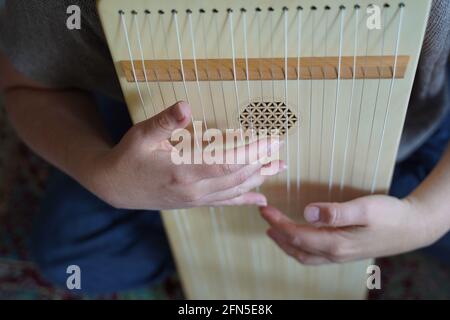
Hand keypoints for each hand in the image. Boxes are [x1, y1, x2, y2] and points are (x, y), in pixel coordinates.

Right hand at [85, 101, 284, 209]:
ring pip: (235, 190)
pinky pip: (225, 203)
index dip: (252, 151)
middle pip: (237, 176)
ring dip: (259, 178)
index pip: (227, 161)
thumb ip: (165, 121)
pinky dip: (245, 200)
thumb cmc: (128, 157)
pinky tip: (261, 200)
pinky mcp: (195, 202)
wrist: (115, 187)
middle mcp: (194, 189)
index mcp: (183, 170)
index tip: (271, 139)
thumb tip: (185, 105)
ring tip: (280, 167)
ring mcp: (196, 199)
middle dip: (261, 161)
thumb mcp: (141, 135)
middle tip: (280, 147)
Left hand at [260, 194, 444, 264]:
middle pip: (296, 247)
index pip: (297, 235)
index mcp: (336, 244)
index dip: (278, 222)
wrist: (413, 228)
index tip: (264, 209)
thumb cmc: (390, 215)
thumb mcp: (365, 209)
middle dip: (277, 233)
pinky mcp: (344, 252)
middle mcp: (334, 254)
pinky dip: (299, 246)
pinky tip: (299, 236)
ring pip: (304, 255)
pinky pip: (314, 254)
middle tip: (264, 215)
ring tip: (273, 230)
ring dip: (285, 243)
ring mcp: (339, 256)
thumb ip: (336, 211)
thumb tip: (307, 212)